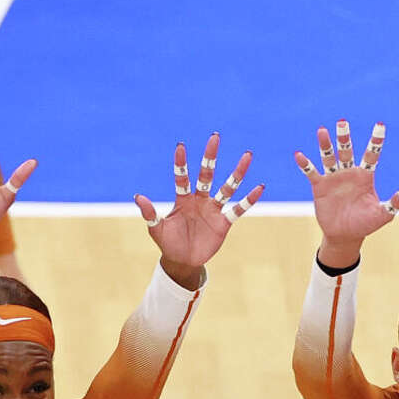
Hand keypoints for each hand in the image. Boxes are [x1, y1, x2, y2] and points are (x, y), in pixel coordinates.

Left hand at [134, 133, 262, 289]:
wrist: (183, 261)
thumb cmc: (168, 243)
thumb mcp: (156, 229)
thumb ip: (149, 213)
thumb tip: (138, 197)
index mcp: (183, 199)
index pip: (182, 177)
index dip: (181, 163)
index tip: (181, 146)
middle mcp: (200, 200)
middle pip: (207, 174)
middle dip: (210, 157)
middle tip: (215, 137)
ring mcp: (213, 210)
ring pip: (228, 187)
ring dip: (237, 173)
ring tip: (247, 155)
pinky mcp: (224, 222)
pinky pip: (238, 209)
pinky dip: (249, 200)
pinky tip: (259, 187)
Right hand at [295, 119, 398, 268]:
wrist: (345, 236)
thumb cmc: (366, 224)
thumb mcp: (383, 214)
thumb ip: (396, 201)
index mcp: (365, 176)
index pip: (372, 154)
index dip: (376, 140)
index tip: (380, 124)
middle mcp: (349, 172)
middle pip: (346, 150)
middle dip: (344, 137)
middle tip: (342, 121)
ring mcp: (334, 178)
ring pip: (328, 157)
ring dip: (325, 144)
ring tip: (322, 130)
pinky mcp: (320, 186)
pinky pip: (312, 172)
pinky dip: (305, 164)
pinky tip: (300, 155)